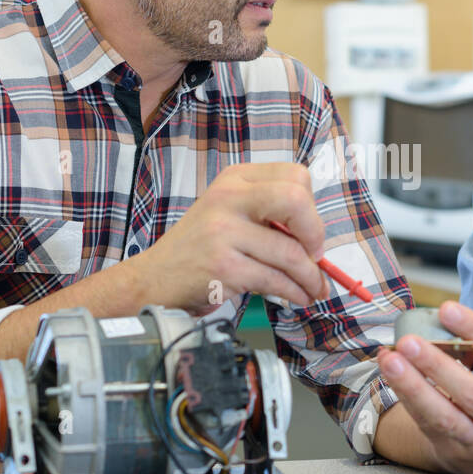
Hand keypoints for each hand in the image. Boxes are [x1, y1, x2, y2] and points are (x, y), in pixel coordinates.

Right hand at [133, 162, 328, 313]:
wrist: (154, 278)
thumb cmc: (200, 247)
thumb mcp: (229, 213)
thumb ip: (268, 213)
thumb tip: (317, 238)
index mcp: (235, 179)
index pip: (295, 176)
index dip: (311, 208)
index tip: (309, 233)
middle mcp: (228, 198)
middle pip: (296, 201)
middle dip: (316, 233)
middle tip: (316, 256)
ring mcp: (224, 233)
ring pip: (290, 252)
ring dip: (310, 277)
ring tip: (314, 289)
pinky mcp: (224, 267)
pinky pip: (275, 280)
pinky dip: (294, 292)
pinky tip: (298, 297)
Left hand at [376, 301, 472, 473]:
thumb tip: (452, 329)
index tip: (447, 309)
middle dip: (438, 365)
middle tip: (409, 341)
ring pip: (445, 416)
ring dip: (413, 386)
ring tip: (390, 360)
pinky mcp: (457, 456)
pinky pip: (428, 424)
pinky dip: (407, 397)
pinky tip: (392, 375)